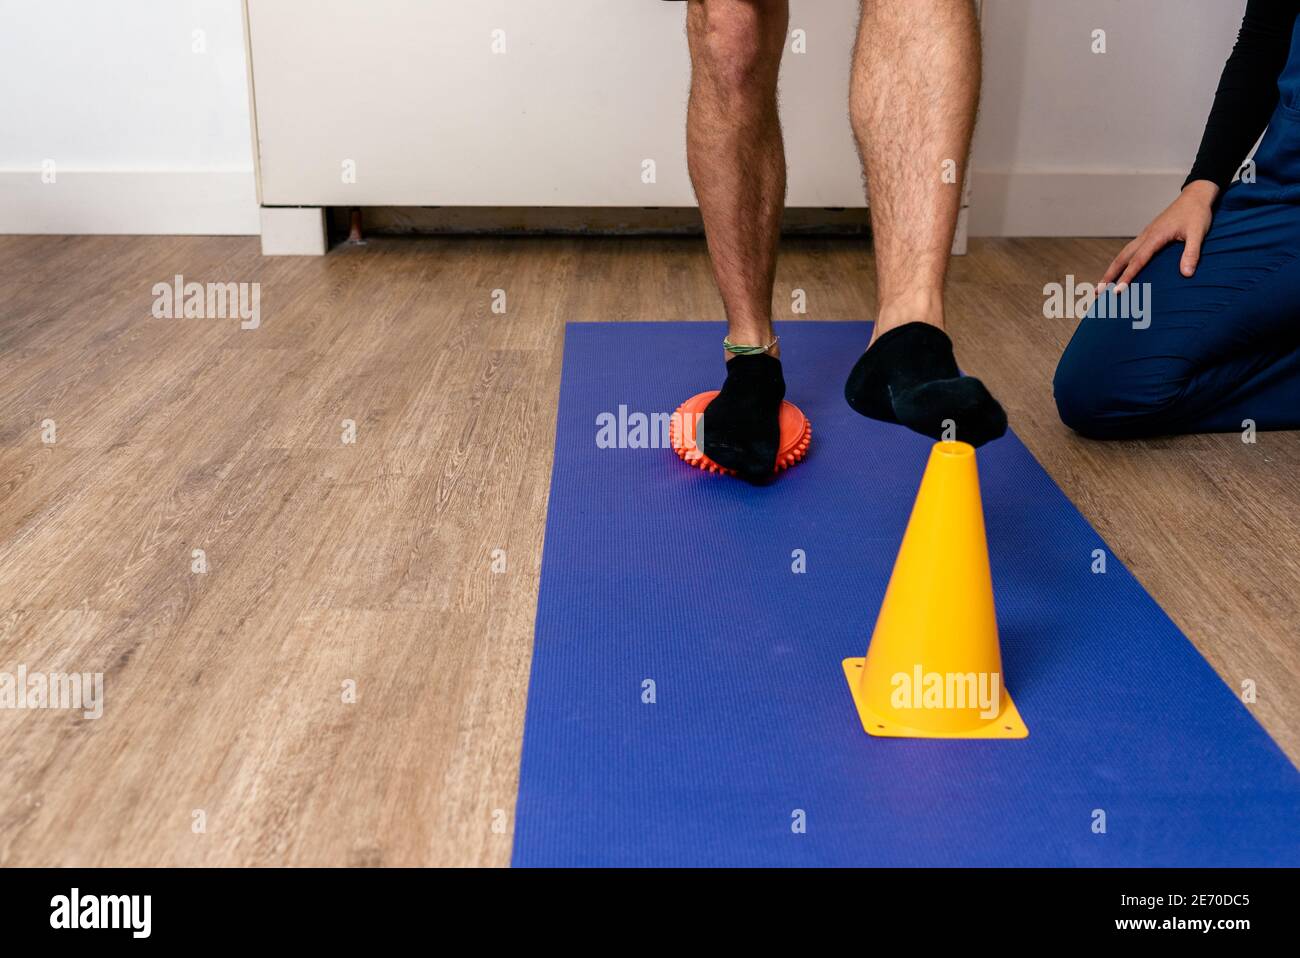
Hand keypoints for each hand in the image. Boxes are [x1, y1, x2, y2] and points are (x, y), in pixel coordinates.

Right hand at [1099, 180, 1217, 290]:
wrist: (1195, 196)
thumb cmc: (1197, 213)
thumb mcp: (1198, 233)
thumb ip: (1192, 253)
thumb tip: (1187, 274)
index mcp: (1155, 236)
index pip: (1137, 261)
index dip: (1126, 277)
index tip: (1117, 292)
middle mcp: (1146, 236)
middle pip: (1121, 258)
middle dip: (1108, 276)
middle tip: (1097, 292)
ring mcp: (1145, 235)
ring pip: (1123, 254)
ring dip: (1111, 270)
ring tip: (1102, 284)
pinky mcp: (1148, 235)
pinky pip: (1129, 250)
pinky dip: (1120, 262)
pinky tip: (1119, 269)